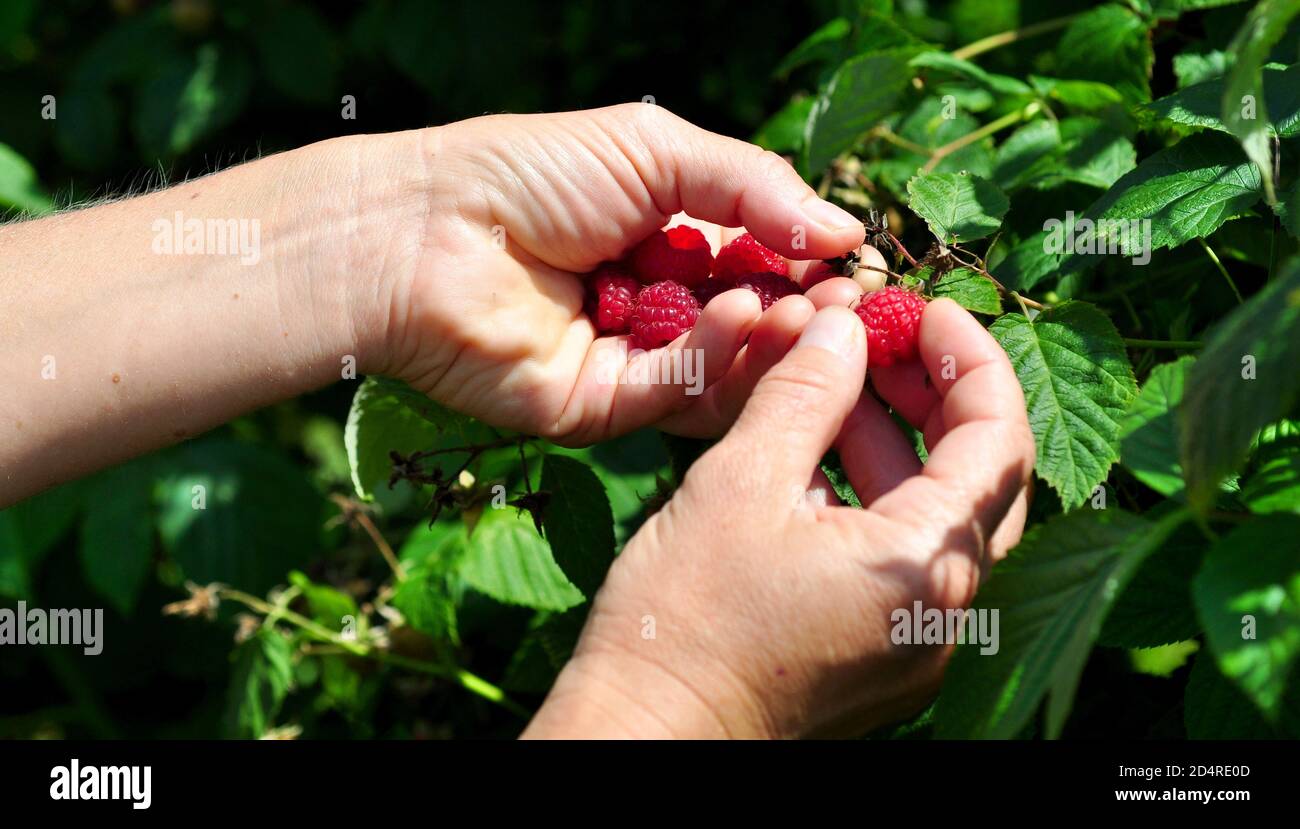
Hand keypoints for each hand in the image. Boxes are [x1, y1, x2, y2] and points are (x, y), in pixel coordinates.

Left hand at [361, 104, 883, 442]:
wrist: (422, 231)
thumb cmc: (528, 175)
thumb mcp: (654, 151)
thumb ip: (753, 187)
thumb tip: (845, 230)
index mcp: (666, 240)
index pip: (759, 264)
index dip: (808, 267)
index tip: (859, 266)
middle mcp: (653, 307)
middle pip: (750, 326)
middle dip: (801, 312)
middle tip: (847, 300)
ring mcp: (627, 363)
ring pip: (722, 371)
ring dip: (770, 340)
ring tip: (806, 308)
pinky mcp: (598, 410)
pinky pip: (674, 395)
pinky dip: (713, 359)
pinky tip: (738, 315)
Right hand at [523, 300, 1034, 738]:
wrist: (649, 733)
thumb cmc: (685, 619)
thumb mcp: (742, 482)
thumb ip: (805, 392)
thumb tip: (843, 329)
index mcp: (928, 567)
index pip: (998, 438)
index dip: (970, 358)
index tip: (921, 308)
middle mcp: (946, 612)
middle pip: (980, 477)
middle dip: (935, 395)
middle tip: (881, 337)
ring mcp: (918, 640)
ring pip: (938, 516)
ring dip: (899, 441)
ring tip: (837, 380)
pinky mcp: (880, 653)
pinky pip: (903, 557)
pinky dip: (874, 495)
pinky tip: (817, 452)